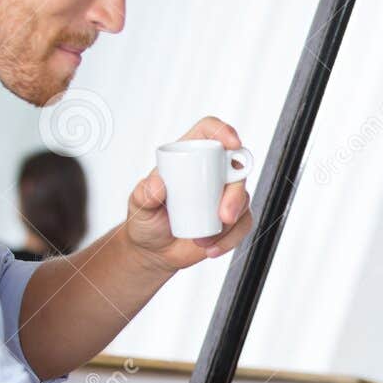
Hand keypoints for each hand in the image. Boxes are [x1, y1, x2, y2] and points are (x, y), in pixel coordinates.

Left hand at [125, 115, 253, 272]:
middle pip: (235, 168)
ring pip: (243, 199)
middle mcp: (210, 173)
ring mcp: (223, 195)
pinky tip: (211, 247)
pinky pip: (243, 224)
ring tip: (202, 240)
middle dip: (235, 193)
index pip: (209, 133)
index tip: (232, 143)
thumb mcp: (138, 205)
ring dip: (228, 224)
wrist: (154, 250)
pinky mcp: (232, 218)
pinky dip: (230, 239)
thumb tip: (157, 184)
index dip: (223, 132)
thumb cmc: (146, 221)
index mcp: (188, 158)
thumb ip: (144, 193)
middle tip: (223, 216)